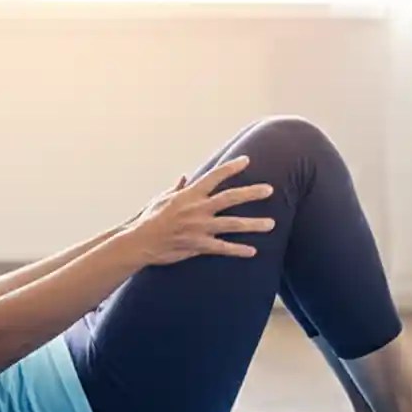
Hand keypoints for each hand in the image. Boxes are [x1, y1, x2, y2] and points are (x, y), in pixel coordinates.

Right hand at [124, 155, 275, 265]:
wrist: (139, 242)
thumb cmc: (149, 219)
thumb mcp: (162, 198)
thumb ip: (177, 188)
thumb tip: (184, 177)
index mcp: (190, 194)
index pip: (214, 177)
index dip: (231, 168)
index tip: (246, 160)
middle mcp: (198, 209)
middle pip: (230, 198)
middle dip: (251, 193)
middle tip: (269, 190)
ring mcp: (200, 228)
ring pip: (232, 224)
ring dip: (253, 224)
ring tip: (271, 223)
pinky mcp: (198, 245)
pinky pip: (223, 248)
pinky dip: (238, 250)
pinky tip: (253, 251)